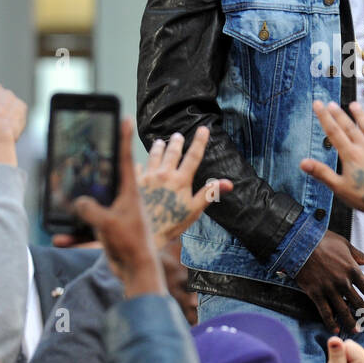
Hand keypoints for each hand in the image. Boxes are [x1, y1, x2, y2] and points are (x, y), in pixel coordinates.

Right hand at [73, 119, 163, 297]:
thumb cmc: (129, 243)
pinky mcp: (110, 223)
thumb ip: (90, 209)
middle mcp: (125, 198)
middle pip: (113, 172)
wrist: (135, 268)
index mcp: (131, 192)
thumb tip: (77, 203)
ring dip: (90, 188)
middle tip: (97, 142)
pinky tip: (66, 220)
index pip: (127, 159)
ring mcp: (118, 210)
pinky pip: (93, 214)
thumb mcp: (107, 223)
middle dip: (105, 159)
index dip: (124, 139)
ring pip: (102, 193)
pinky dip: (81, 215)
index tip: (126, 119)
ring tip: (76, 179)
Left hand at [139, 126, 231, 246]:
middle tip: (178, 135)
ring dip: (158, 148)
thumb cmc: (172, 224)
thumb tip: (228, 183)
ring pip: (154, 156)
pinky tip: (140, 163)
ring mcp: (148, 177)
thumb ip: (209, 193)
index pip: (193, 156)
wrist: (145, 234)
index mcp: (180, 180)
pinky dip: (140, 164)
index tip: (203, 129)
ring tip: (159, 142)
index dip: (200, 141)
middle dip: (176, 142)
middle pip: (172, 152)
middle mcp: (164, 175)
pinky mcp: (135, 183)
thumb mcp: (194, 210)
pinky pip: (137, 168)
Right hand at [296, 230, 363, 335]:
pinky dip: (331, 322)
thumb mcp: (345, 245)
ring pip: (343, 311)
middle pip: (357, 302)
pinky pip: (325, 312)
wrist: (300, 242)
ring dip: (351, 322)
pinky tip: (335, 329)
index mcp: (352, 269)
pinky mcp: (316, 293)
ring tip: (356, 330)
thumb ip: (360, 255)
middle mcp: (343, 281)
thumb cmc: (323, 240)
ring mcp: (329, 289)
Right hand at [299, 100, 363, 234]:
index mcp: (351, 156)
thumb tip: (303, 163)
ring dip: (360, 115)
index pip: (334, 132)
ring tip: (353, 105)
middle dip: (338, 114)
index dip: (324, 117)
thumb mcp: (339, 188)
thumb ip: (321, 173)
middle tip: (330, 103)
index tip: (318, 105)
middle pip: (349, 128)